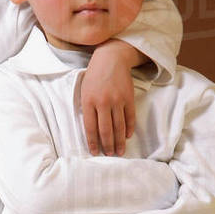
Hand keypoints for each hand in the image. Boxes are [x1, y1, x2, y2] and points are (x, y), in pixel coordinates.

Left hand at [77, 39, 139, 156]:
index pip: (90, 128)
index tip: (95, 152)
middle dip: (107, 145)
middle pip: (105, 130)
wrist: (111, 58)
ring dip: (119, 141)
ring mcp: (117, 100)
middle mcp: (102, 102)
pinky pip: (129, 117)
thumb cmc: (94, 76)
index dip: (93, 142)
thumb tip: (91, 130)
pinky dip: (129, 128)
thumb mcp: (84, 91)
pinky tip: (127, 136)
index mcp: (88, 102)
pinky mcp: (128, 97)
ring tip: (120, 152)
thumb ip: (86, 109)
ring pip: (118, 126)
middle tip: (109, 155)